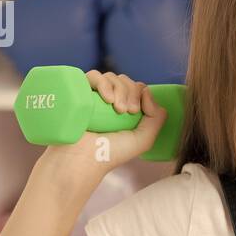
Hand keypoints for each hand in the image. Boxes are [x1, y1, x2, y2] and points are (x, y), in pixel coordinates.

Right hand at [44, 70, 167, 173]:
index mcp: (124, 109)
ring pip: (111, 77)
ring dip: (120, 89)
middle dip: (131, 92)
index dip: (140, 94)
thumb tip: (147, 90)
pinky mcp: (79, 92)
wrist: (81, 160)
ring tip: (117, 109)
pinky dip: (103, 82)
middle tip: (127, 111)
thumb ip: (156, 118)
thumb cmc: (111, 153)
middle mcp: (109, 100)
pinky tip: (107, 99)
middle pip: (125, 80)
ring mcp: (93, 95)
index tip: (135, 111)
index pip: (137, 88)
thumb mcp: (143, 139)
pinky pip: (92, 75)